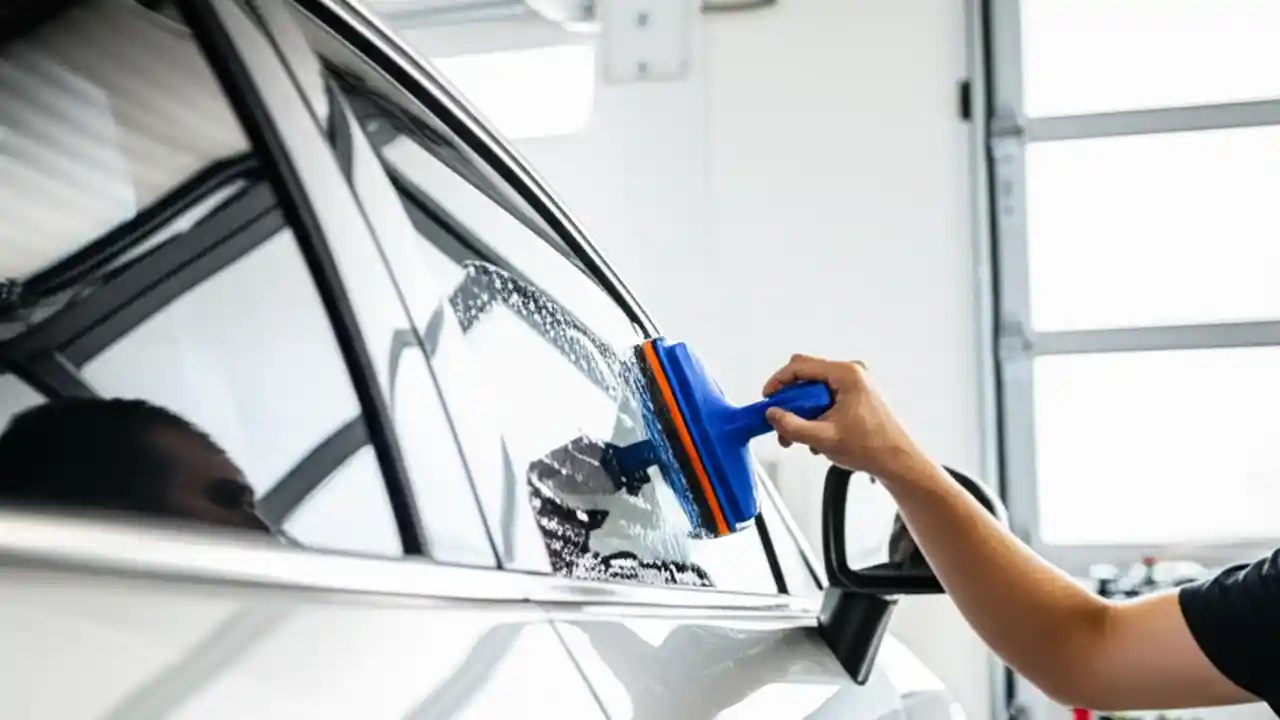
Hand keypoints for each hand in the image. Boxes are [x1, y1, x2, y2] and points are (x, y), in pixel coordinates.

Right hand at [762, 354, 925, 482]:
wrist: (898, 462)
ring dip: (803, 413)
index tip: (768, 398)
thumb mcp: (823, 438)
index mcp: (847, 374)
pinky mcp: (858, 396)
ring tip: (801, 437)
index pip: (800, 366)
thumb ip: (792, 426)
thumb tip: (773, 415)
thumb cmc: (872, 448)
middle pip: (807, 378)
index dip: (778, 381)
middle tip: (782, 422)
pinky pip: (827, 398)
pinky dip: (817, 415)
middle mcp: (853, 373)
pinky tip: (818, 437)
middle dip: (791, 402)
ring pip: (815, 390)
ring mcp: (857, 384)